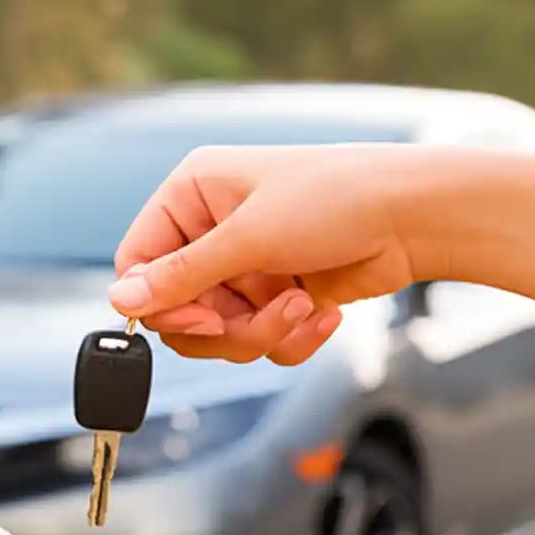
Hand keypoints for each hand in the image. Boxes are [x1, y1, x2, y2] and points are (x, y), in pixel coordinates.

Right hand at [109, 144, 438, 364]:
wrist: (413, 217)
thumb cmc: (334, 200)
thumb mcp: (250, 237)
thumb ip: (182, 276)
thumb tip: (120, 303)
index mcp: (190, 195)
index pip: (138, 264)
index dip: (161, 303)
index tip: (202, 322)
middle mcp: (211, 230)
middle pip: (178, 310)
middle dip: (222, 328)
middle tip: (261, 320)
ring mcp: (246, 266)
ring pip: (220, 333)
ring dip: (261, 334)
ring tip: (302, 309)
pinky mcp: (278, 294)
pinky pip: (260, 339)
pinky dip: (291, 337)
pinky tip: (323, 314)